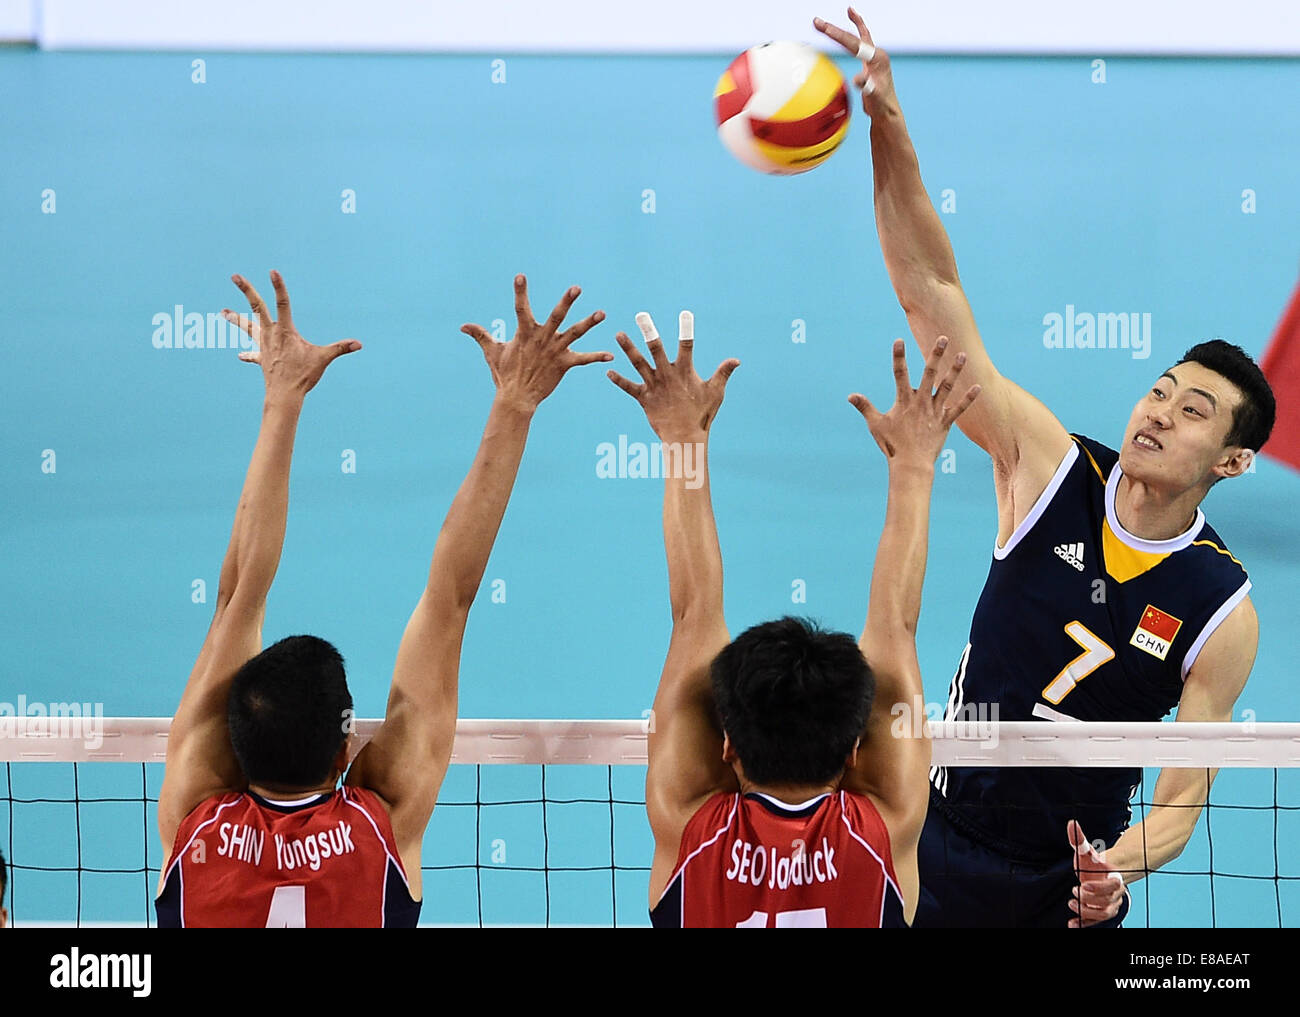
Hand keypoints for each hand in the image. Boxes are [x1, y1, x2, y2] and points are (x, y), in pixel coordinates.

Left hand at [223, 271, 360, 396]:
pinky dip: (248, 354)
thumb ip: (340, 348)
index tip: (273, 272)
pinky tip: (240, 355)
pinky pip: (253, 354)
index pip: (282, 304)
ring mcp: (264, 346)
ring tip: (223, 312)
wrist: (284, 395)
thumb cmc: (303, 375)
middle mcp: (271, 334)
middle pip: (256, 308)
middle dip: (247, 291)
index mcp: (285, 331)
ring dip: (235, 319)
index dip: (278, 287)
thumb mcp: (323, 359)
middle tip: (235, 276)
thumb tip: (359, 344)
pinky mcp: (262, 359)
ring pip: (247, 327)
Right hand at [461, 275, 611, 412]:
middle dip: (567, 301)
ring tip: (602, 313)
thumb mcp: (492, 352)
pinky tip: (611, 355)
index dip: (521, 292)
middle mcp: (542, 338)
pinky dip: (597, 357)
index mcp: (525, 333)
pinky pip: (583, 359)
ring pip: (575, 333)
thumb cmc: (504, 374)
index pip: (520, 308)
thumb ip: (480, 335)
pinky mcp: (564, 364)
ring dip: (589, 323)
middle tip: (576, 288)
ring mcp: (554, 350)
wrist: (517, 398)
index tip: (521, 276)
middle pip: (557, 316)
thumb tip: (462, 326)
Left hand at [607, 311, 739, 442]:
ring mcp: (654, 386)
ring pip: (638, 363)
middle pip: (656, 348)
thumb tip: (736, 360)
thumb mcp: (716, 392)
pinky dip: (619, 380)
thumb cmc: (702, 414)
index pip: (687, 345)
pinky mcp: (644, 399)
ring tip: (618, 334)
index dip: (686, 329)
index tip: (686, 313)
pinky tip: (608, 372)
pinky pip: (629, 388)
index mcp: (685, 372)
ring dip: (628, 348)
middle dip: (648, 331)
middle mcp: (667, 375)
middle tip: (640, 315)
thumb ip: (723, 373)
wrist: (685, 437)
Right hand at [814, 7, 896, 115]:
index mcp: (878, 59)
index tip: (825, 29)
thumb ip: (867, 86)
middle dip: (835, 29)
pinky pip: (862, 43)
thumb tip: (858, 78)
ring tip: (850, 10)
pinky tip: (853, 26)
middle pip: (854, 37)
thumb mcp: (874, 97)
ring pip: (861, 35)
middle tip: (817, 22)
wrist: (887, 112)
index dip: (838, 35)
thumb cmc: (881, 105)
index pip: (854, 43)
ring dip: (853, 23)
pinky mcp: (870, 62)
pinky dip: (858, 31)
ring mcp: (874, 58)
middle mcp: (877, 54)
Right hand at [849, 337, 978, 465]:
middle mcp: (921, 402)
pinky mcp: (945, 423)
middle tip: (943, 338)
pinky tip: (978, 386)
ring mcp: (935, 412)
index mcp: (904, 401)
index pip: (900, 374)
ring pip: (947, 387)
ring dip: (955, 370)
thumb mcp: (876, 425)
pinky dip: (968, 398)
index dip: (898, 357)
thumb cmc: (892, 445)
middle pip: (929, 374)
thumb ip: (865, 407)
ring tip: (963, 355)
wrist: (910, 465)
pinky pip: (959, 408)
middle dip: (936, 355)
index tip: (898, 340)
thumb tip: (850, 396)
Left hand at [1067, 820, 1125, 927]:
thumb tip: (1071, 823)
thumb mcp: (1086, 852)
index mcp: (1115, 878)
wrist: (1101, 875)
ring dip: (1088, 912)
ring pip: (1104, 914)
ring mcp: (1110, 905)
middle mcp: (1116, 894)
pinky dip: (1085, 924)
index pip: (1113, 885)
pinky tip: (1072, 924)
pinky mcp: (1101, 913)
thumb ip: (1079, 839)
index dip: (1099, 887)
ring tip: (1071, 904)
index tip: (1083, 885)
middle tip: (1074, 892)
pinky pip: (1096, 922)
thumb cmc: (1094, 863)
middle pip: (1108, 902)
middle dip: (1090, 899)